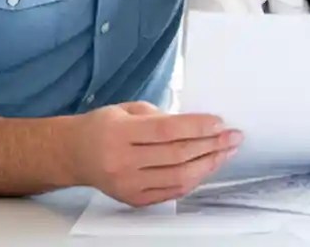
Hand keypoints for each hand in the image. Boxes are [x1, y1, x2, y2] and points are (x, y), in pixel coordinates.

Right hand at [70, 101, 241, 206]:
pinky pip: (172, 192)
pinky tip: (206, 167)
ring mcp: (128, 184)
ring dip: (208, 164)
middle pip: (177, 155)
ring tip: (226, 152)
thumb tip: (198, 126)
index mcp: (119, 133)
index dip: (197, 126)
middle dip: (211, 145)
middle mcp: (122, 161)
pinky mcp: (134, 199)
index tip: (219, 122)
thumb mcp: (127, 110)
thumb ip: (160, 118)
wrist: (75, 154)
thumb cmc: (104, 127)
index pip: (167, 131)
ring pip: (178, 177)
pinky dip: (193, 179)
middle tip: (233, 136)